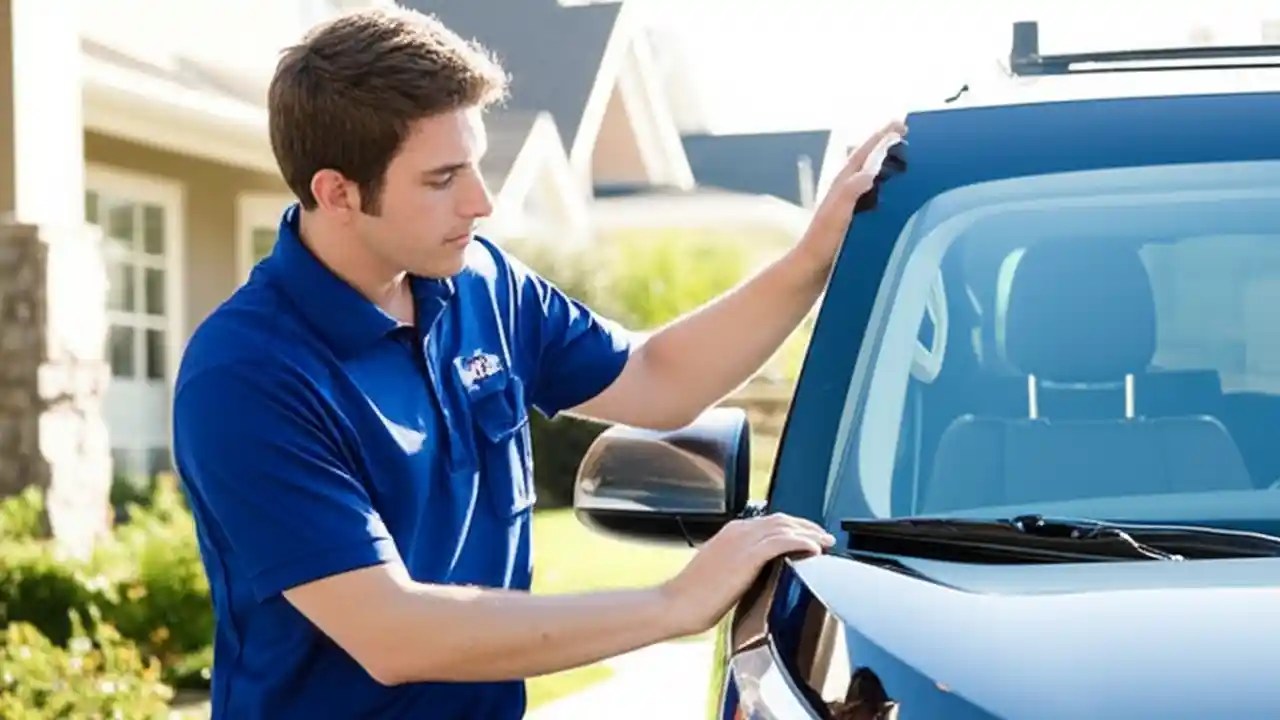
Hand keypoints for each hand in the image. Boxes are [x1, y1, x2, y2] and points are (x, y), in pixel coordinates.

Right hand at [659, 513, 834, 635]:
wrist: (679, 603)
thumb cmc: (696, 595)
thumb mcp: (721, 570)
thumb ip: (742, 564)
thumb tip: (762, 572)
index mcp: (731, 531)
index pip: (770, 521)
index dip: (794, 526)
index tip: (809, 536)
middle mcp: (738, 530)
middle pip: (782, 520)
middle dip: (807, 526)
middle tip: (824, 537)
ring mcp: (743, 541)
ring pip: (786, 528)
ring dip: (810, 533)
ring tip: (826, 542)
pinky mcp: (748, 556)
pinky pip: (783, 542)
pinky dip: (802, 542)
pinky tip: (815, 550)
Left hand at [793, 119, 907, 275]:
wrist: (811, 268)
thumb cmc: (823, 243)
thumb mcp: (837, 215)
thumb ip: (850, 192)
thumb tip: (869, 170)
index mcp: (843, 184)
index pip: (865, 154)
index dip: (882, 138)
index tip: (900, 125)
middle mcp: (846, 190)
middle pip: (869, 161)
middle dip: (886, 146)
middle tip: (906, 135)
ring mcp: (850, 204)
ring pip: (872, 177)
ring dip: (887, 165)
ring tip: (906, 158)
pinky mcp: (854, 218)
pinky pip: (875, 195)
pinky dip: (887, 187)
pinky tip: (897, 194)